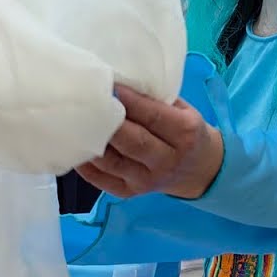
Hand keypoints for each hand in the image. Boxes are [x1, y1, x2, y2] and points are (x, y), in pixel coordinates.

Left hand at [76, 85, 222, 199]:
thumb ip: (157, 100)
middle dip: (107, 121)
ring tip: (77, 122)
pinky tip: (77, 146)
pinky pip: (100, 180)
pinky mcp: (130, 193)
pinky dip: (85, 163)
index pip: (152, 116)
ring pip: (111, 161)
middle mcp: (167, 160)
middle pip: (131, 141)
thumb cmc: (186, 132)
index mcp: (185, 134)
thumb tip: (120, 84)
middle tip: (90, 102)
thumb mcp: (184, 111)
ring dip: (91, 141)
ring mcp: (147, 181)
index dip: (129, 100)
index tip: (110, 85)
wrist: (198, 170)